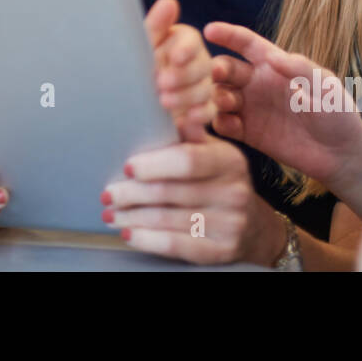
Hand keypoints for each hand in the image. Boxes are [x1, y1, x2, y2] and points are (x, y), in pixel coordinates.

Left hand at [101, 134, 281, 264]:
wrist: (254, 225)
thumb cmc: (220, 181)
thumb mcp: (213, 152)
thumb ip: (189, 133)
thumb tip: (164, 108)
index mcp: (229, 161)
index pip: (187, 161)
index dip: (153, 164)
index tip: (127, 167)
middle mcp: (233, 192)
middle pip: (169, 192)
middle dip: (131, 194)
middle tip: (107, 193)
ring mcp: (229, 224)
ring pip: (167, 220)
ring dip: (131, 217)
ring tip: (111, 213)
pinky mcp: (221, 251)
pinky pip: (175, 245)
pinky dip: (146, 239)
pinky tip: (129, 233)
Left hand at [145, 0, 215, 139]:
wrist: (122, 100)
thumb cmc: (132, 65)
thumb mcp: (140, 47)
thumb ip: (156, 26)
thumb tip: (169, 1)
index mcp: (181, 41)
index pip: (192, 40)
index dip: (185, 49)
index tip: (175, 57)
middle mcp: (195, 61)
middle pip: (203, 66)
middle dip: (183, 75)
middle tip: (161, 82)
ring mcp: (200, 86)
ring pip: (206, 90)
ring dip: (186, 96)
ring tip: (162, 102)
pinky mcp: (200, 109)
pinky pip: (209, 112)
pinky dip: (199, 116)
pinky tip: (185, 120)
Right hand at [206, 22, 361, 217]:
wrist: (341, 154)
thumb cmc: (338, 113)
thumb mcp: (326, 86)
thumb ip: (301, 70)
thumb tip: (272, 57)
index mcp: (275, 65)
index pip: (246, 44)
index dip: (228, 34)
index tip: (209, 30)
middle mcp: (257, 83)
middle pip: (225, 69)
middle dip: (215, 69)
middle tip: (215, 75)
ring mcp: (251, 108)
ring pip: (219, 95)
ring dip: (213, 95)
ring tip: (222, 103)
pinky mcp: (248, 133)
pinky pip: (223, 124)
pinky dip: (217, 121)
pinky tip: (228, 124)